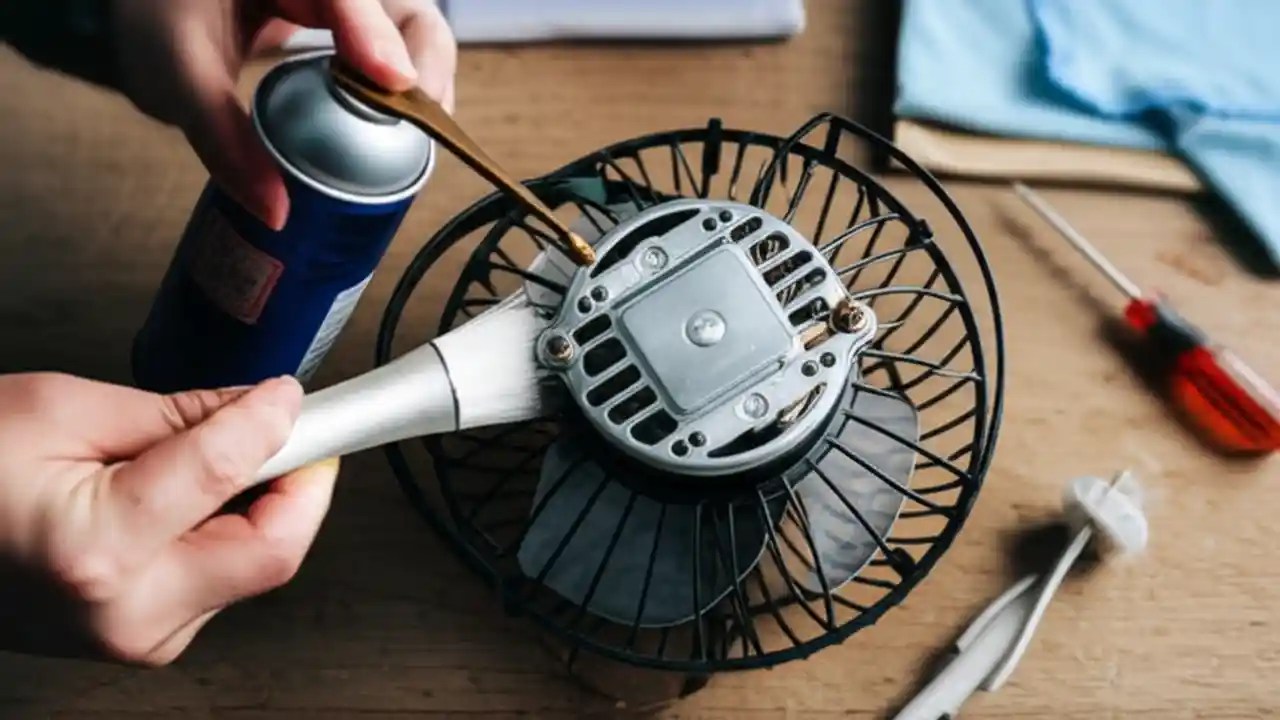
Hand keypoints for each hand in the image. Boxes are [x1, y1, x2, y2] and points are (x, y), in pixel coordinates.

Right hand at [0, 373, 337, 665]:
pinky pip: (221, 583)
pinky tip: (186, 504)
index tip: (289, 395)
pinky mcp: (143, 644)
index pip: (230, 472)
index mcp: (100, 547)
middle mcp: (127, 612)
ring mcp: (136, 639)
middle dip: (298, 484)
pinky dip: (226, 534)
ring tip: (215, 462)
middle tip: (297, 432)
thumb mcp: (61, 411)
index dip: (275, 420)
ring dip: (260, 507)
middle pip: (274, 550)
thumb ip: (178, 413)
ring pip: (255, 567)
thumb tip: (259, 408)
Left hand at [111, 0, 457, 229]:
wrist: (137, 12)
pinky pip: (395, 47)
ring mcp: (341, 0)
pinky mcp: (348, 23)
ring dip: (424, 81)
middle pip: (402, 8)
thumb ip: (224, 141)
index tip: (396, 85)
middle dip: (423, 65)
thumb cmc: (153, 24)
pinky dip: (405, 89)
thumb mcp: (176, 77)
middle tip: (424, 127)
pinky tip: (402, 127)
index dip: (377, 34)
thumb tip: (279, 212)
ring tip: (420, 134)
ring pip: (409, 28)